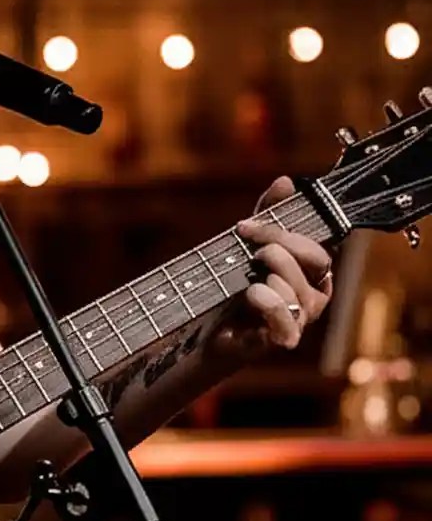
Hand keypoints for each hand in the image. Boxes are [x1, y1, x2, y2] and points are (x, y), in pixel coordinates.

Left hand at [212, 176, 333, 358]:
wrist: (203, 328)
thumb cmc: (230, 285)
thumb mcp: (246, 244)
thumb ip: (268, 214)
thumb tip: (287, 181)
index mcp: (311, 271)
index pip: (317, 244)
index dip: (285, 230)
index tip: (246, 226)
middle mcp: (312, 295)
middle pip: (317, 261)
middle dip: (282, 248)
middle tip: (254, 251)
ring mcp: (300, 319)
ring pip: (301, 291)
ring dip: (274, 278)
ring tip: (250, 279)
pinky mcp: (282, 339)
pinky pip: (288, 322)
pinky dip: (270, 304)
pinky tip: (252, 294)